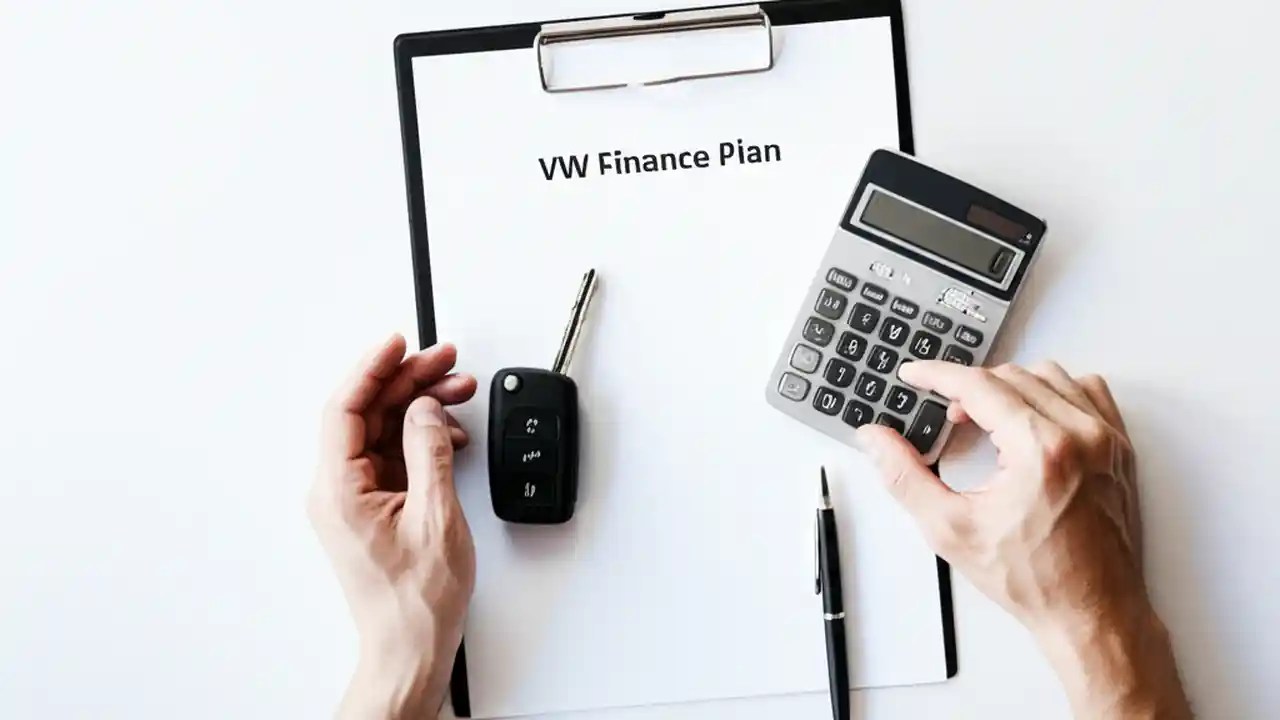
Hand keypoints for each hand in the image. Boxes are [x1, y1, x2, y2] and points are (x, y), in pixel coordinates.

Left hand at [308, 334, 478, 719]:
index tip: (399, 342)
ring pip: (381, 431)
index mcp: (338, 489)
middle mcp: (337, 489)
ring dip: (418, 406)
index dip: (372, 368)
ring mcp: (353, 498)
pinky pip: (391, 454)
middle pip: (367, 413)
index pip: (346, 408)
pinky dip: (420, 437)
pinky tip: (450, 432)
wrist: (410, 644)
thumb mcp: (436, 516)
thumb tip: (426, 410)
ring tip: (457, 390)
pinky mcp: (372, 506)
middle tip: (445, 360)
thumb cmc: (416, 599)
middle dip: (406, 381)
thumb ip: (430, 452)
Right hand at [857, 361, 1189, 718]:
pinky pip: (1089, 393)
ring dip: (1011, 387)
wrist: (1090, 612)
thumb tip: (876, 440)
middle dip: (971, 388)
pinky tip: (1035, 418)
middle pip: (1011, 377)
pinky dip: (1057, 393)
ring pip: (1051, 377)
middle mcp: (1079, 435)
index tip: (915, 375)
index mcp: (1039, 450)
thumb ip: (904, 476)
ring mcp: (1105, 440)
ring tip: (988, 419)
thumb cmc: (1034, 579)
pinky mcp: (1119, 449)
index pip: (979, 385)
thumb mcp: (950, 529)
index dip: (938, 376)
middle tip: (947, 414)